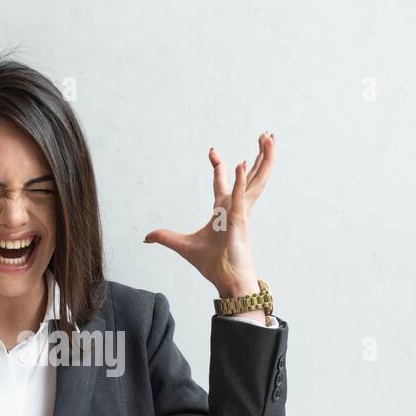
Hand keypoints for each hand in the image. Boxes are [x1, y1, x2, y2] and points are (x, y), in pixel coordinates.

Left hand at [143, 131, 274, 296]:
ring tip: (268, 138)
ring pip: (254, 180)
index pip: (222, 183)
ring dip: (262, 159)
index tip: (212, 152)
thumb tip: (146, 236)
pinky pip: (241, 196)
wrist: (227, 280)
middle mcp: (236, 207)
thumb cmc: (213, 264)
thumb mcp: (183, 246)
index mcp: (224, 211)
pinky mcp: (240, 220)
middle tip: (264, 134)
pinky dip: (241, 181)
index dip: (218, 167)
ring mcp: (241, 212)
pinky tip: (240, 163)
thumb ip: (165, 237)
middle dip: (258, 155)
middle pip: (249, 175)